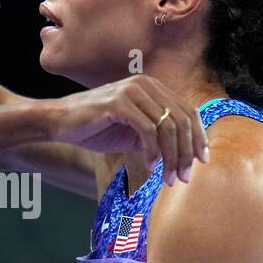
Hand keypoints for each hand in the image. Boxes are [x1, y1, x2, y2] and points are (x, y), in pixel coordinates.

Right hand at [43, 73, 208, 185]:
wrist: (60, 122)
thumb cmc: (96, 127)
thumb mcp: (134, 131)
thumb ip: (158, 135)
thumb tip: (185, 153)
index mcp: (153, 88)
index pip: (187, 112)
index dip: (198, 138)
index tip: (202, 162)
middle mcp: (146, 84)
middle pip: (181, 120)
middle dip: (186, 153)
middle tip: (184, 177)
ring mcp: (132, 90)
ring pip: (167, 126)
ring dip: (172, 157)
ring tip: (168, 178)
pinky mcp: (119, 102)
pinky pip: (147, 129)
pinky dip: (152, 151)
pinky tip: (149, 167)